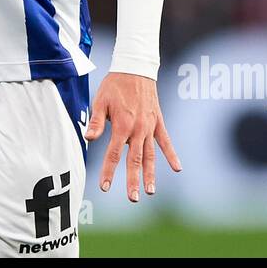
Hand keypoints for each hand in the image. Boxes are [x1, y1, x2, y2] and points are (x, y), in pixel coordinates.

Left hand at [84, 72, 181, 200]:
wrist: (135, 68)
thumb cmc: (114, 85)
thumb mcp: (100, 101)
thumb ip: (97, 122)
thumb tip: (89, 139)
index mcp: (122, 125)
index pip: (114, 153)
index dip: (109, 171)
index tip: (105, 187)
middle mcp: (138, 129)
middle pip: (135, 160)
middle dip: (133, 180)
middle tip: (133, 198)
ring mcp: (150, 126)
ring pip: (151, 155)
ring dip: (151, 174)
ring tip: (151, 192)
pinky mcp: (158, 122)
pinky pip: (165, 141)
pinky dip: (171, 155)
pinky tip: (177, 169)